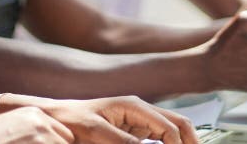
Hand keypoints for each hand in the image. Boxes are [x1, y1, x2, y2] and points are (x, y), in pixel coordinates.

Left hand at [38, 96, 198, 143]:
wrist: (57, 118)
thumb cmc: (73, 121)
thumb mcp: (97, 133)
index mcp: (134, 106)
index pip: (170, 127)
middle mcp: (141, 110)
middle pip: (179, 124)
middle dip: (189, 142)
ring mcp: (139, 120)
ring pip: (173, 131)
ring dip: (181, 143)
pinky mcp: (135, 131)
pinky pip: (160, 138)